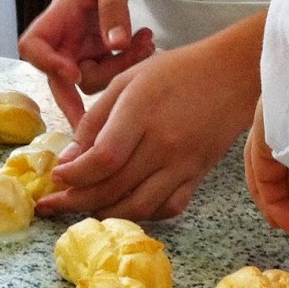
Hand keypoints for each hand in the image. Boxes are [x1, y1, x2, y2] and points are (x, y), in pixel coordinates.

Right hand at [18, 0, 154, 125]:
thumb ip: (114, 8)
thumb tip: (117, 43)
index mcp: (56, 19)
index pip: (34, 49)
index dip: (49, 66)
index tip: (75, 73)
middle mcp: (63, 41)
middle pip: (64, 80)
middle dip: (93, 90)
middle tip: (124, 94)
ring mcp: (79, 51)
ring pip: (93, 81)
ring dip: (121, 69)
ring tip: (145, 42)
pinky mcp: (97, 55)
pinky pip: (110, 73)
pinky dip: (129, 63)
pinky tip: (144, 43)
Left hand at [35, 13, 264, 220]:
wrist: (233, 76)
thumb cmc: (175, 73)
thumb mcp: (126, 82)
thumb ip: (94, 121)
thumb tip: (68, 161)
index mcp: (141, 112)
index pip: (102, 159)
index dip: (75, 176)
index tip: (56, 178)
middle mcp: (163, 143)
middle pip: (114, 188)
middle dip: (77, 201)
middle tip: (55, 203)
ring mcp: (183, 164)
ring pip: (139, 207)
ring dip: (106, 213)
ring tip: (86, 208)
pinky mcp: (197, 177)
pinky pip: (167, 208)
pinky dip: (143, 214)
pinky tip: (126, 206)